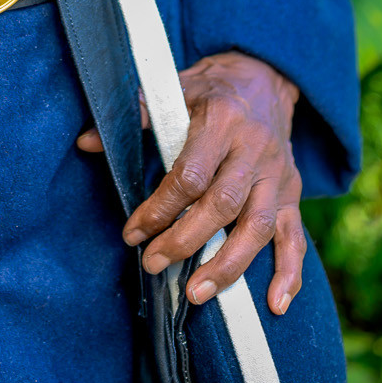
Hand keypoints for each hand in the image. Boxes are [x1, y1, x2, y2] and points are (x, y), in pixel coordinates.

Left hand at [77, 51, 302, 314]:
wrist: (265, 77)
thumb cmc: (212, 89)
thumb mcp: (175, 89)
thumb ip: (136, 115)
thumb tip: (86, 142)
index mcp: (222, 122)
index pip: (190, 175)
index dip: (160, 208)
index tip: (133, 232)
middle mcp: (253, 151)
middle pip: (223, 205)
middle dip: (186, 241)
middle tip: (153, 264)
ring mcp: (276, 176)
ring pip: (258, 227)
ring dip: (228, 265)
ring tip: (197, 294)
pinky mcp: (292, 194)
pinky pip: (295, 237)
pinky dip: (290, 273)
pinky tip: (277, 305)